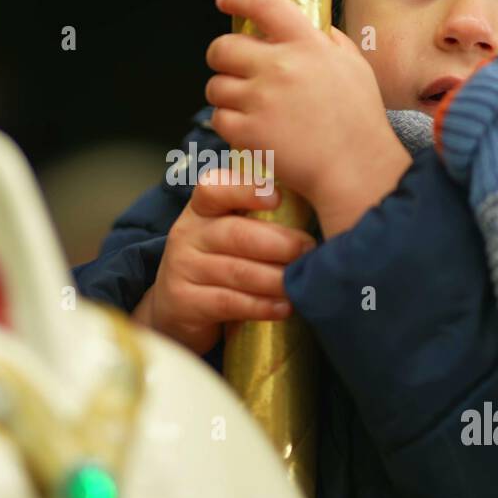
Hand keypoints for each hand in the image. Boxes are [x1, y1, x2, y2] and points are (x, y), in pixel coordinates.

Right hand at [132, 168, 317, 354]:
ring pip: (237, 271)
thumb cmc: (220, 262)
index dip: (246, 190)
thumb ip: (261, 217)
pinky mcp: (183, 302)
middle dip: (280, 244)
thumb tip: (319, 209)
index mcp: (202, 208)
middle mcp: (188, 233)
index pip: (215, 188)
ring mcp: (182, 268)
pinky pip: (228, 302)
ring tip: (301, 283)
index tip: (277, 197)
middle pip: (236, 234)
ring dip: (276, 278)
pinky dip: (261, 306)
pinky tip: (283, 307)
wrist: (178, 309)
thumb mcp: (232, 232)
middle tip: (310, 251)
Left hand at [205, 0, 409, 233]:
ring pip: (215, 86)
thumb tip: (313, 25)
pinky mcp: (248, 133)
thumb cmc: (360, 120)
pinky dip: (228, 123)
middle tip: (232, 66)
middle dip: (221, 56)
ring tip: (245, 104)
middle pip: (222, 47)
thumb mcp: (354, 66)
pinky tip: (248, 128)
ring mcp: (261, 100)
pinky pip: (219, 118)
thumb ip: (330, 41)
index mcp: (307, 45)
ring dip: (225, 93)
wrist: (356, 169)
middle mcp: (280, 67)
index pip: (263, 4)